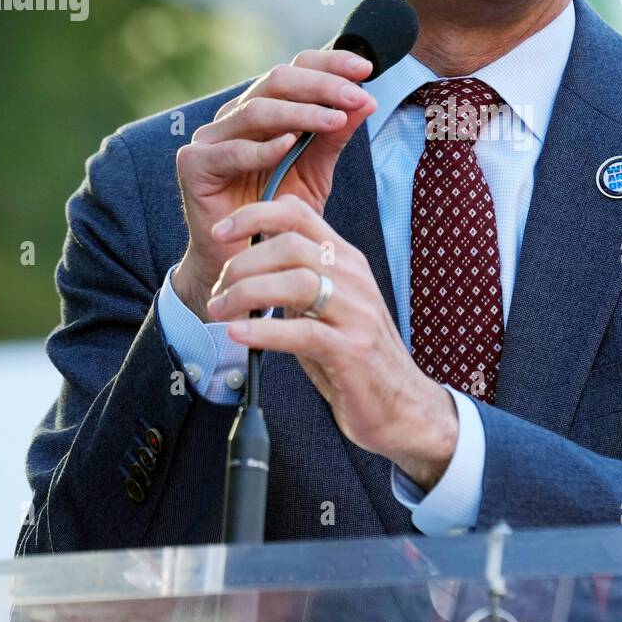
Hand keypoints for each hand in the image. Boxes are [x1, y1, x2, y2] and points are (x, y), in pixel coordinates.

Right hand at [171, 50, 377, 319]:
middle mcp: (234, 116)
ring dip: (300, 112)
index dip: (328, 64)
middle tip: (356, 95)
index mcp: (263, 109)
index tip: (367, 68)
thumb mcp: (315, 173)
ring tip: (335, 119)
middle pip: (277, 81)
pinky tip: (290, 144)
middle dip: (321, 85)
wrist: (242, 262)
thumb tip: (366, 101)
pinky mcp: (193, 165)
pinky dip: (262, 147)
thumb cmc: (277, 214)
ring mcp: (209, 138)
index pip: (295, 70)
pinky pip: (231, 151)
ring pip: (256, 111)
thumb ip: (334, 137)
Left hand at [204, 196, 458, 489]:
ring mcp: (357, 313)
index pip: (299, 214)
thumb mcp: (328, 307)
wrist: (403, 407)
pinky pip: (304, 332)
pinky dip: (264, 331)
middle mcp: (354, 278)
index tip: (221, 232)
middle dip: (240, 265)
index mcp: (346, 261)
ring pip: (295, 282)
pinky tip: (239, 335)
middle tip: (218, 292)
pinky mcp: (353, 350)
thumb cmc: (357, 357)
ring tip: (220, 313)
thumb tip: (252, 258)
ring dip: (246, 294)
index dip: (253, 215)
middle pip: (289, 246)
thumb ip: (298, 280)